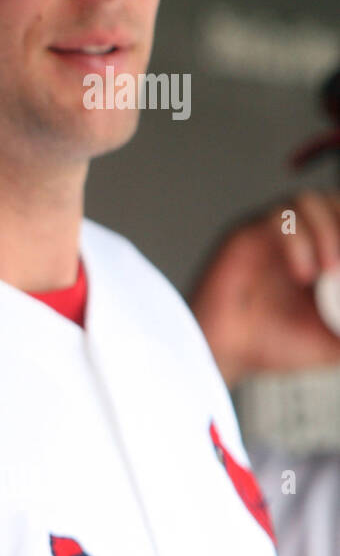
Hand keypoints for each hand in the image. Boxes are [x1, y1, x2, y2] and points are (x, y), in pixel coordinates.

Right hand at [189, 191, 339, 387]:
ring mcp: (273, 235)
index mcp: (324, 256)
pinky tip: (303, 273)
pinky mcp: (246, 235)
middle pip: (335, 202)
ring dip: (329, 230)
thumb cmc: (273, 347)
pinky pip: (280, 217)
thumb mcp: (337, 343)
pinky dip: (299, 241)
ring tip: (330, 268)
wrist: (227, 355)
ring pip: (310, 200)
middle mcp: (300, 240)